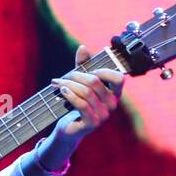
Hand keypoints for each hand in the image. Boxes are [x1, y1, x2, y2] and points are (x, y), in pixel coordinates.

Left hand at [45, 44, 123, 162]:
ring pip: (86, 92)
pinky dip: (69, 95)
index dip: (102, 71)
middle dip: (76, 76)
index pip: (118, 78)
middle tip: (64, 77)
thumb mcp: (80, 83)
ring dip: (69, 85)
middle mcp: (112, 105)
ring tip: (57, 83)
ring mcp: (103, 115)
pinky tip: (61, 91)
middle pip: (95, 82)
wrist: (69, 128)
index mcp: (114, 94)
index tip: (87, 70)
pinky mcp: (92, 123)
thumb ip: (83, 66)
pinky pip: (81, 104)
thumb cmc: (76, 103)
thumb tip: (82, 47)